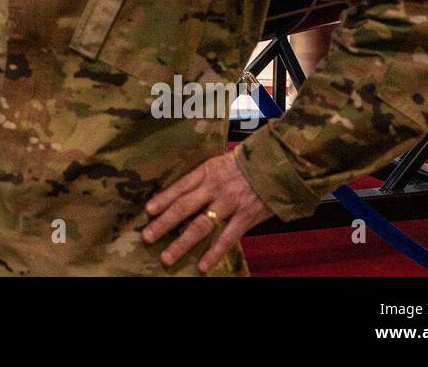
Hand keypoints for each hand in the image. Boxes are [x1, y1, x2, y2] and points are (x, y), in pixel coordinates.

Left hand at [142, 150, 273, 272]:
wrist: (280, 163)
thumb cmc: (248, 162)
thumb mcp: (222, 161)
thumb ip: (205, 176)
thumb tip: (184, 189)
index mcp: (207, 171)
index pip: (179, 186)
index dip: (163, 199)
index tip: (148, 211)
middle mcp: (215, 187)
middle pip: (184, 207)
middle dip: (164, 223)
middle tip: (147, 236)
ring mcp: (230, 203)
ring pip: (201, 225)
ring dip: (182, 243)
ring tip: (167, 257)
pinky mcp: (246, 217)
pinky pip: (227, 238)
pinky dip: (214, 253)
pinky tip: (202, 266)